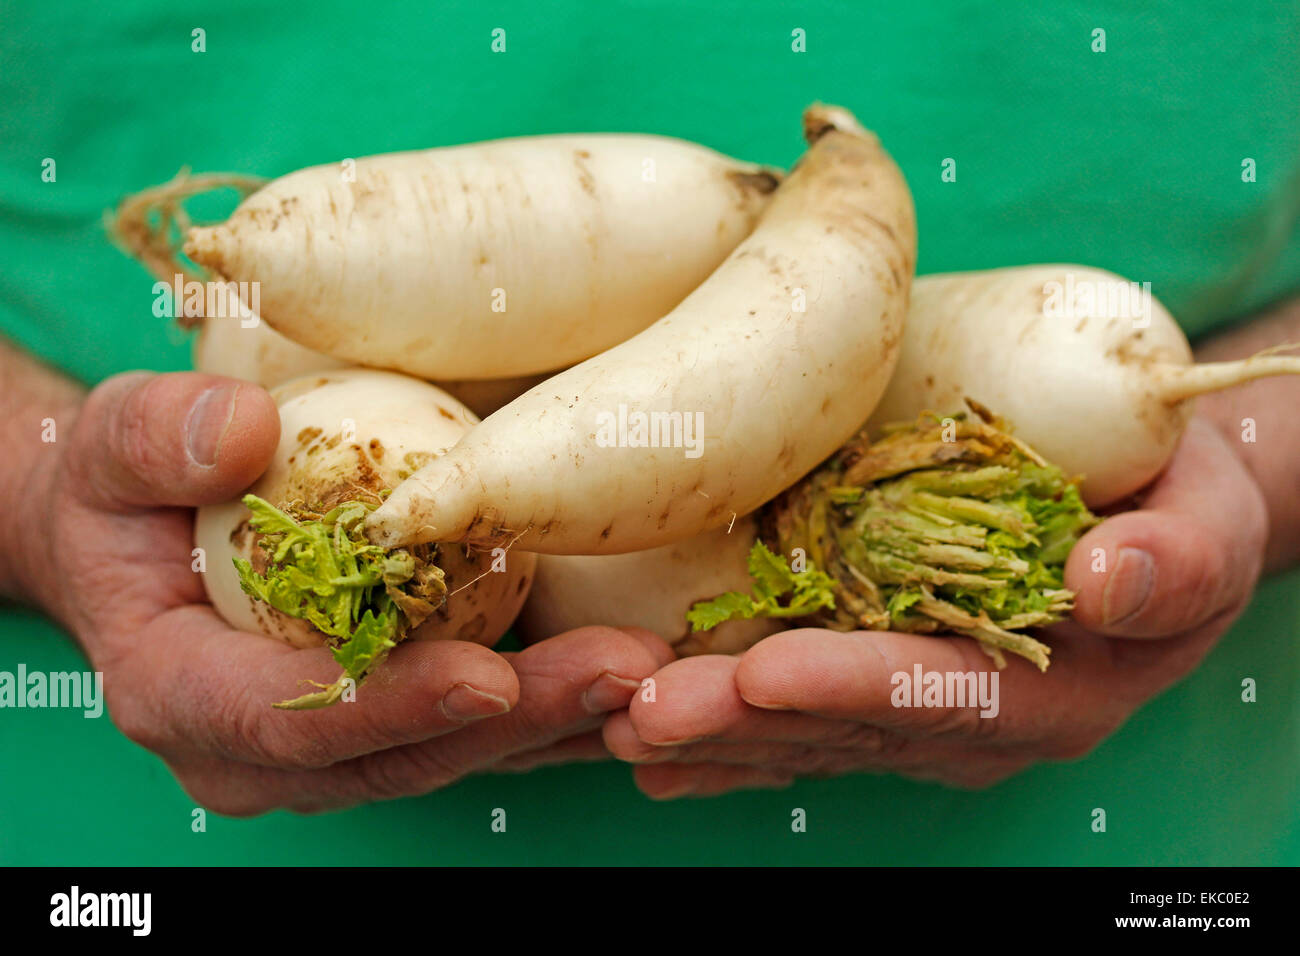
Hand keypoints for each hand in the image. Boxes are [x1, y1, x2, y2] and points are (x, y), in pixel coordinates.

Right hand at [29, 371, 670, 813]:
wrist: (142, 531)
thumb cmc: (126, 490)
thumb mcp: (112, 444)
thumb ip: (153, 439)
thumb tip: (241, 436)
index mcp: (183, 696)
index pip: (289, 721)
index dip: (392, 707)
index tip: (487, 679)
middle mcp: (264, 749)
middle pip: (404, 752)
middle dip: (519, 720)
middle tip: (625, 672)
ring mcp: (337, 742)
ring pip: (461, 750)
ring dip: (563, 717)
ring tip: (658, 668)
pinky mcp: (395, 714)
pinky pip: (482, 723)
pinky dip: (559, 700)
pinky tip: (639, 665)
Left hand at [603, 419, 1267, 796]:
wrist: (1154, 515)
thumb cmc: (1183, 507)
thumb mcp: (1209, 523)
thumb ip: (1176, 562)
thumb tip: (1111, 579)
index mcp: (1056, 690)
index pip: (943, 693)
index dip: (854, 685)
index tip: (766, 672)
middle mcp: (977, 722)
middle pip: (848, 726)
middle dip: (745, 722)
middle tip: (646, 710)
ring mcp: (922, 716)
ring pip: (805, 735)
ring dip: (712, 732)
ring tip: (619, 720)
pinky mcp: (881, 694)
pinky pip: (796, 725)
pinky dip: (725, 739)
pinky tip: (649, 747)